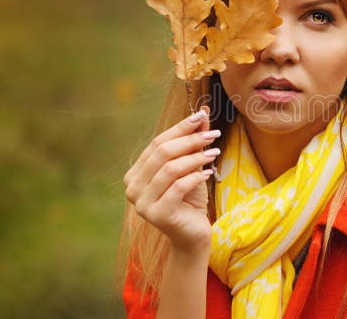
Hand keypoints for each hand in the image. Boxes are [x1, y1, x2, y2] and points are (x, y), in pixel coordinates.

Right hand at [124, 106, 220, 252]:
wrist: (193, 234)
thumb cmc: (190, 199)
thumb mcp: (192, 166)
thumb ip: (193, 142)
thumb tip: (202, 112)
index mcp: (135, 174)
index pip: (157, 143)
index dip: (180, 128)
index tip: (201, 117)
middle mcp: (132, 188)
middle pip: (162, 153)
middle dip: (190, 140)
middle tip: (213, 134)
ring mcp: (141, 203)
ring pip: (170, 169)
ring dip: (195, 157)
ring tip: (214, 153)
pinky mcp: (157, 215)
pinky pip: (177, 187)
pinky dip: (195, 177)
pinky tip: (208, 173)